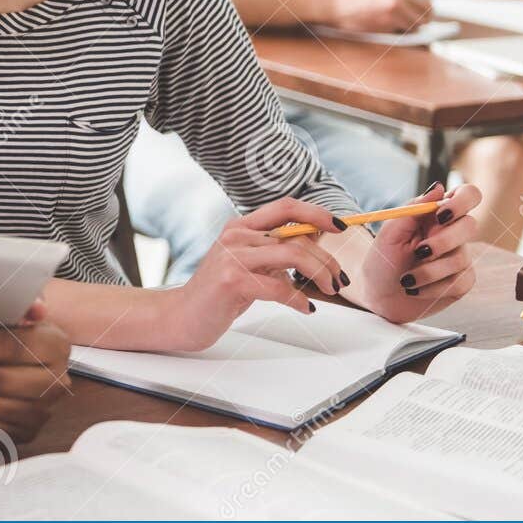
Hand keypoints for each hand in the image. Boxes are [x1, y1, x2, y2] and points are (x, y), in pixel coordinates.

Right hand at [169, 198, 350, 350]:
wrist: (182, 316)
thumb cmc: (219, 292)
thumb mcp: (248, 263)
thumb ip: (275, 250)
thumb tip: (314, 239)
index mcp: (241, 226)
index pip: (286, 206)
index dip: (317, 213)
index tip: (340, 227)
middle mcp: (236, 235)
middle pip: (297, 236)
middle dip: (327, 258)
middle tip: (339, 279)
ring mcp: (232, 256)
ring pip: (293, 255)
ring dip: (320, 274)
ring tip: (329, 290)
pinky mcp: (231, 280)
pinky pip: (280, 286)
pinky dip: (300, 299)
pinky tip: (305, 308)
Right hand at [327, 0, 430, 32]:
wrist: (334, 5)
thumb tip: (415, 2)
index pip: (426, 4)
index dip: (427, 8)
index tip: (425, 9)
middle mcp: (396, 9)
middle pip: (422, 20)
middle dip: (421, 20)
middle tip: (417, 18)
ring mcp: (388, 23)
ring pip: (411, 29)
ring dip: (409, 26)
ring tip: (399, 20)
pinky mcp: (380, 33)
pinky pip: (397, 33)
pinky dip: (396, 30)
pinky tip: (386, 24)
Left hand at [352, 181, 479, 322]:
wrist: (379, 296)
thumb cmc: (382, 260)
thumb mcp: (390, 233)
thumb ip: (413, 209)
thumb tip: (438, 187)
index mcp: (435, 215)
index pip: (467, 195)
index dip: (462, 201)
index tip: (441, 215)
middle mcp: (452, 233)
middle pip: (470, 225)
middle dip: (443, 241)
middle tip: (419, 252)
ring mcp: (460, 258)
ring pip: (460, 258)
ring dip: (428, 271)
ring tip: (406, 279)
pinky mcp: (462, 282)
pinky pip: (459, 282)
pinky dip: (432, 288)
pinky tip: (416, 289)